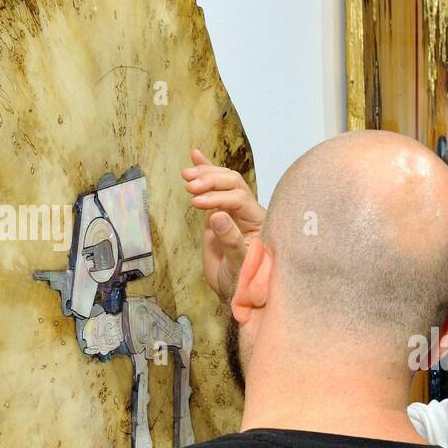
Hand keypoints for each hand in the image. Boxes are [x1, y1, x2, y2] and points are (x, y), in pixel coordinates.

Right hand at [182, 148, 264, 302]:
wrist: (234, 292)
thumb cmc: (242, 281)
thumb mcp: (238, 265)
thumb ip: (231, 241)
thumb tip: (217, 216)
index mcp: (259, 222)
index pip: (239, 199)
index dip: (219, 198)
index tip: (198, 204)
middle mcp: (248, 212)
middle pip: (233, 183)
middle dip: (212, 180)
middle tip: (191, 185)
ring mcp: (234, 210)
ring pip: (224, 181)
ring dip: (206, 174)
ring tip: (187, 175)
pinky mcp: (219, 212)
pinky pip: (215, 188)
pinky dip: (206, 170)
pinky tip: (196, 156)